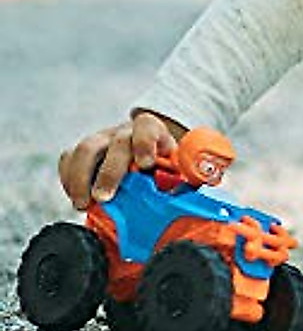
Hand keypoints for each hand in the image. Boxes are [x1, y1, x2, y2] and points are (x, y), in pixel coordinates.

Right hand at [58, 112, 185, 209]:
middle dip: (109, 171)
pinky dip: (68, 178)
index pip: (147, 126)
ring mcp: (102, 141)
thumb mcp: (187, 166)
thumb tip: (206, 179)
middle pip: (113, 142)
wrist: (152, 156)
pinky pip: (69, 158)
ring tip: (83, 204)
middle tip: (104, 198)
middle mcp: (125, 133)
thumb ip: (195, 172)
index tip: (146, 164)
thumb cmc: (170, 165)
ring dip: (81, 178)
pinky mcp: (85, 153)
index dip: (145, 143)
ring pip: (85, 149)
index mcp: (153, 131)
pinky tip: (75, 196)